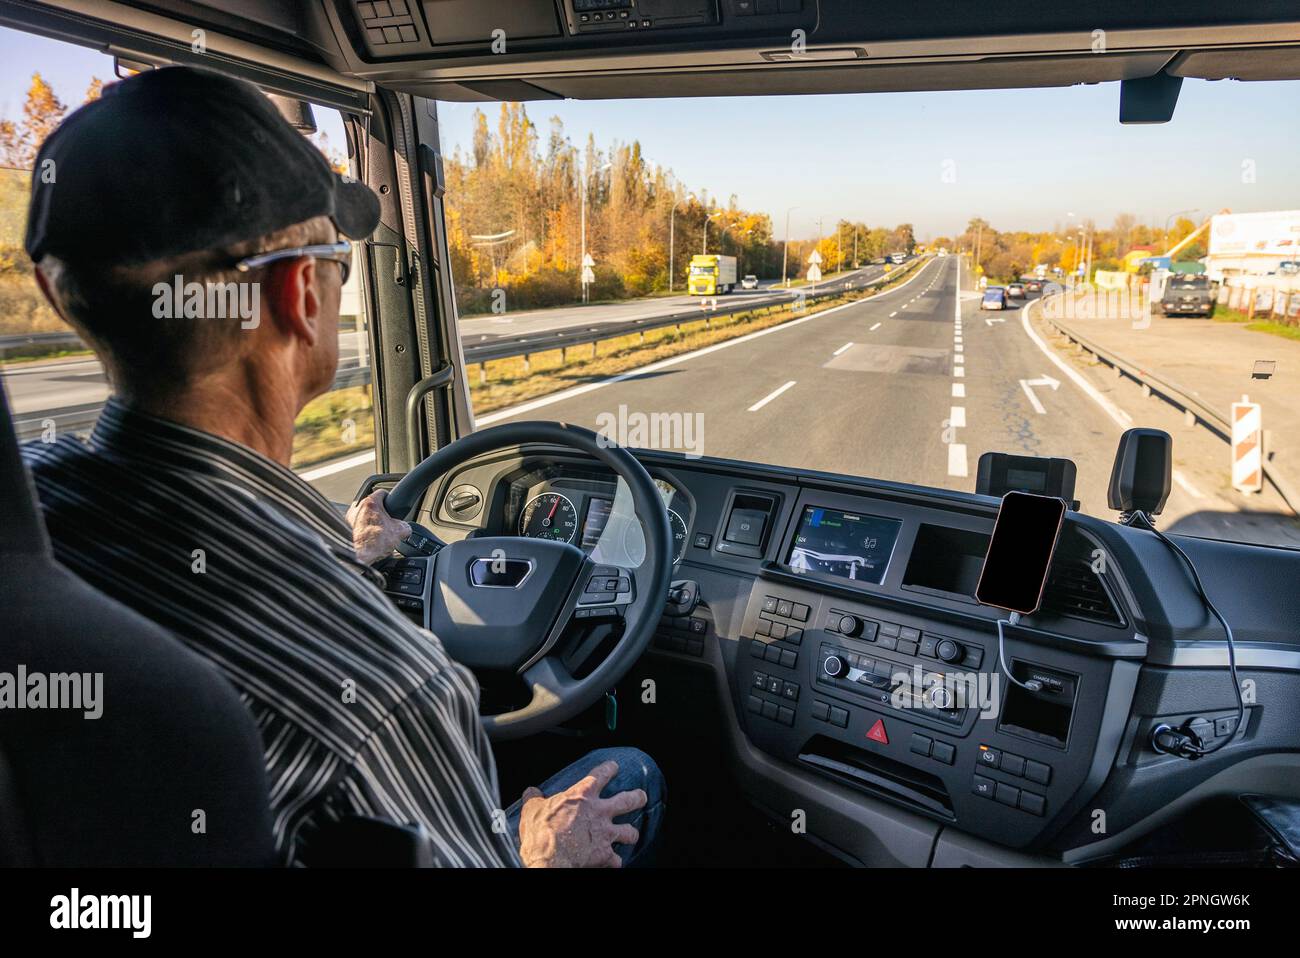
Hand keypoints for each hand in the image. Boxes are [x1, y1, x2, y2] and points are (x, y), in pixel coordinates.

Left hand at [346, 489, 410, 564]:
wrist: (358, 556)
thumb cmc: (374, 542)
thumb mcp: (400, 532)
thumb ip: (405, 526)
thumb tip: (405, 529)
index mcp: (370, 503)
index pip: (382, 493)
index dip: (389, 498)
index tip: (390, 502)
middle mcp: (356, 508)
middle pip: (370, 506)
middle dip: (378, 513)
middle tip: (385, 523)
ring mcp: (348, 519)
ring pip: (361, 516)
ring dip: (368, 523)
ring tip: (375, 534)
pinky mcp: (343, 530)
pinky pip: (354, 527)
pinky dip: (361, 532)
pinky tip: (367, 540)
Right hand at [517, 760, 645, 867]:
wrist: (549, 858)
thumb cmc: (540, 832)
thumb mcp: (532, 809)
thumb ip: (534, 799)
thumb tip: (531, 792)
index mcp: (582, 795)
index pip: (601, 774)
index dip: (609, 769)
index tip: (614, 767)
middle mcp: (599, 811)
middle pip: (628, 800)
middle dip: (637, 797)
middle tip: (641, 796)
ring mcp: (605, 834)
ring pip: (629, 832)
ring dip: (631, 833)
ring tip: (631, 834)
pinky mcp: (604, 855)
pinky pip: (616, 860)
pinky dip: (614, 862)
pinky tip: (613, 863)